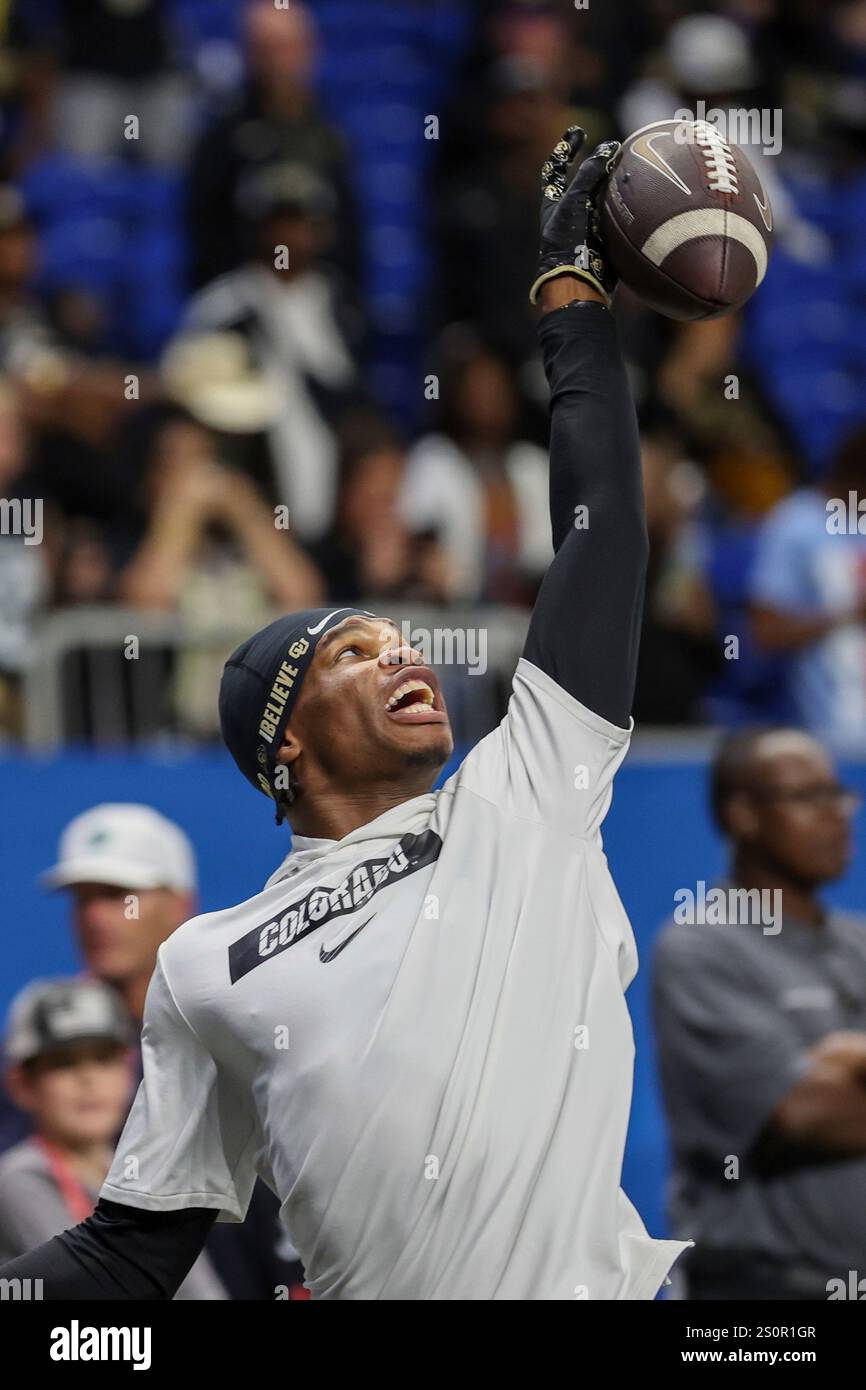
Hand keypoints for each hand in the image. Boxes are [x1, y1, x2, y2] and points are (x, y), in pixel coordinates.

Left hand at [529, 126, 621, 308]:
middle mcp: (570, 211)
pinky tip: (639, 191)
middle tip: (614, 147)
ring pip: (603, 196)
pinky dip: (626, 201)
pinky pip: (617, 212)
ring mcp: (588, 224)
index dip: (565, 148)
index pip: (555, 168)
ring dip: (615, 182)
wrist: (580, 278)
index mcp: (555, 202)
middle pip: (584, 180)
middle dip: (598, 164)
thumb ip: (590, 172)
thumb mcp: (575, 199)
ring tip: (629, 165)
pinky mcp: (604, 236)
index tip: (577, 130)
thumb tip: (609, 147)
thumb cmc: (569, 239)